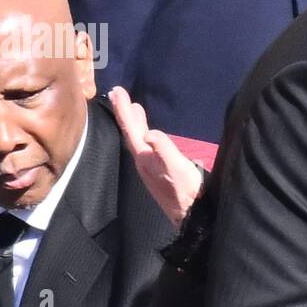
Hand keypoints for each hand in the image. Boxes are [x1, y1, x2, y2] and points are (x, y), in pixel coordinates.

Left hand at [109, 86, 203, 225]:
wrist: (190, 214)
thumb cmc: (186, 190)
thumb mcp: (177, 167)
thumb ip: (164, 149)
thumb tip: (149, 132)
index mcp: (145, 157)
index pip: (131, 129)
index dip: (123, 109)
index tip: (116, 91)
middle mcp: (142, 161)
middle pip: (130, 133)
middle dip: (124, 113)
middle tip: (117, 93)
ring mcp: (148, 167)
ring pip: (136, 140)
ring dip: (133, 122)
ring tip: (132, 108)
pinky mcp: (156, 172)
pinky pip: (143, 146)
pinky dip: (142, 133)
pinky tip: (147, 133)